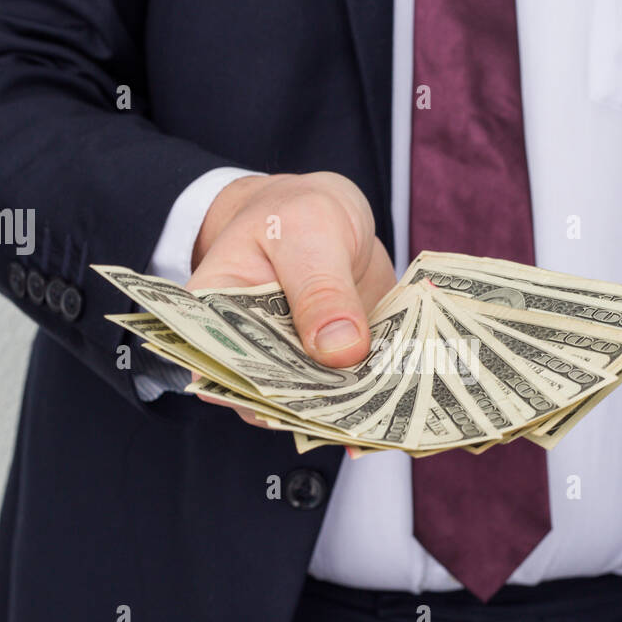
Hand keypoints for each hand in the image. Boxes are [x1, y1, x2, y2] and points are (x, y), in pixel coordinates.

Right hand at [186, 171, 395, 427]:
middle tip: (358, 400)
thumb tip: (338, 351)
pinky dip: (379, 395)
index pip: (216, 369)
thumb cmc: (296, 213)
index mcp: (213, 315)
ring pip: (316, 408)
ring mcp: (291, 372)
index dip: (250, 389)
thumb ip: (320, 288)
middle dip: (314, 405)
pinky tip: (408, 391)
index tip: (295, 395)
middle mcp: (246, 355)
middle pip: (270, 399)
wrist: (330, 217)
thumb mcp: (307, 231)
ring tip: (390, 397)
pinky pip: (352, 398)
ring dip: (353, 407)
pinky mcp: (334, 377)